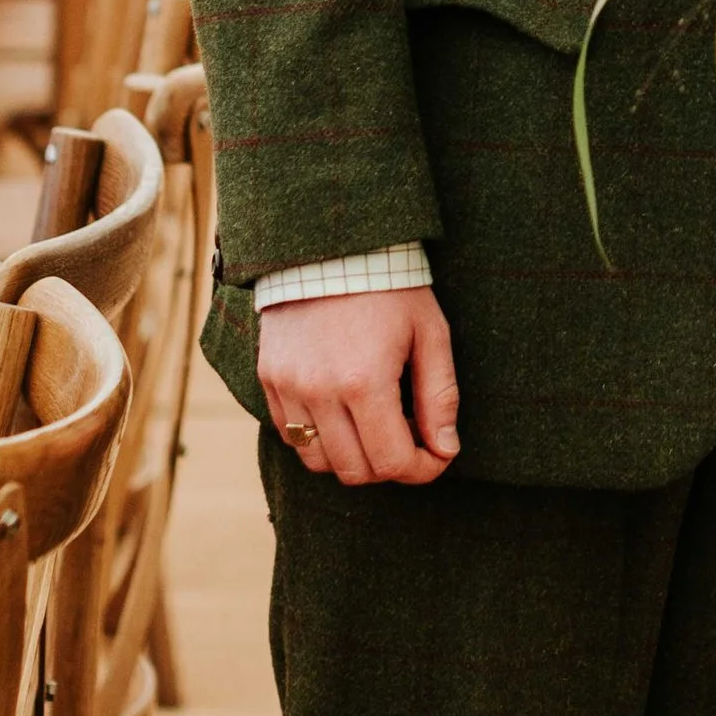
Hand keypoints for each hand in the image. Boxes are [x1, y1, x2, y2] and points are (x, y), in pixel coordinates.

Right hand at [258, 287, 459, 486]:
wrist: (331, 244)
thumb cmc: (390, 287)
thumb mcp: (430, 333)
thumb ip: (440, 396)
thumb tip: (446, 449)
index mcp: (364, 381)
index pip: (392, 462)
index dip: (422, 470)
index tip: (436, 455)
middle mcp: (319, 392)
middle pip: (355, 470)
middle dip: (390, 466)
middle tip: (409, 436)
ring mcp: (288, 387)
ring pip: (318, 461)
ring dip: (351, 457)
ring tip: (374, 425)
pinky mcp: (269, 379)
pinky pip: (290, 436)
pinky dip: (318, 438)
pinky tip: (342, 412)